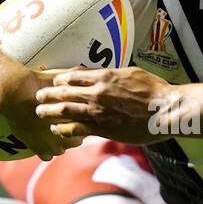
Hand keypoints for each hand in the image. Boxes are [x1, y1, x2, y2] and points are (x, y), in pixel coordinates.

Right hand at [0, 67, 81, 160]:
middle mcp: (70, 135)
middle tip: (61, 122)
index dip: (81, 121)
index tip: (74, 116)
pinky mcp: (40, 150)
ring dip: (57, 142)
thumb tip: (87, 72)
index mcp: (78, 120)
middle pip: (76, 140)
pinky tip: (40, 139)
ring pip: (61, 149)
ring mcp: (55, 145)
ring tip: (48, 130)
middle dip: (71, 132)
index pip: (88, 127)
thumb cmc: (41, 84)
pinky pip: (47, 156)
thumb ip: (77, 78)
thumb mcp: (63, 77)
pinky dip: (44, 149)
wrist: (19, 93)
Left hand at [35, 66, 174, 144]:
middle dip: (48, 95)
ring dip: (49, 111)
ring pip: (65, 110)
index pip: (74, 76)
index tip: (54, 81)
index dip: (61, 79)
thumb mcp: (132, 74)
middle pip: (64, 92)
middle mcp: (97, 92)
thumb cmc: (154, 91)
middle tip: (38, 96)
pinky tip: (56, 130)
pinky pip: (76, 128)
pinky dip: (64, 129)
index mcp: (105, 77)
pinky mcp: (102, 128)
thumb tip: (105, 74)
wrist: (164, 110)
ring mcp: (97, 111)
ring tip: (40, 113)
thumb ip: (115, 75)